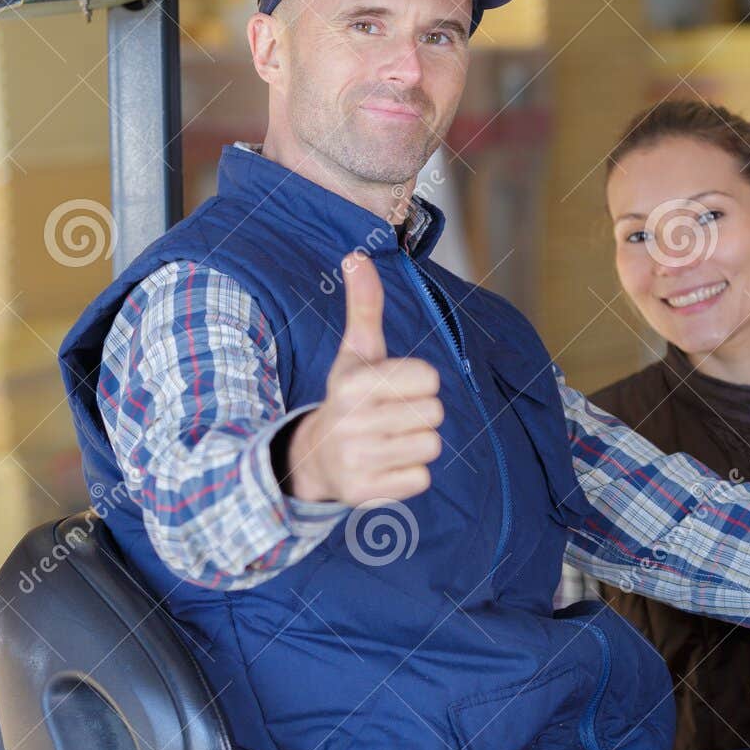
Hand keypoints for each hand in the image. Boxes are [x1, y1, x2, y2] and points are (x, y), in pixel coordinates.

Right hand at [283, 252, 443, 504]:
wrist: (314, 457)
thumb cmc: (348, 396)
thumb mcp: (355, 352)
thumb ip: (364, 306)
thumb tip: (357, 256)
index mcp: (352, 384)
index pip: (430, 379)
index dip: (419, 381)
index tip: (394, 387)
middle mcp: (350, 422)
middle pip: (434, 414)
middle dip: (419, 413)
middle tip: (391, 416)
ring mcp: (356, 461)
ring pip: (431, 446)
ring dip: (416, 443)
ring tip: (388, 439)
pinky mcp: (366, 494)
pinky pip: (421, 479)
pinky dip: (409, 474)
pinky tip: (385, 464)